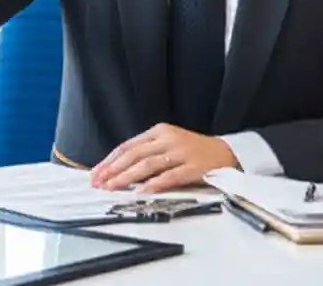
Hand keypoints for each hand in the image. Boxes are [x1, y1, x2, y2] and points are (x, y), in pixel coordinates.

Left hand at [88, 123, 239, 193]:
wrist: (227, 153)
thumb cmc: (192, 151)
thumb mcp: (168, 144)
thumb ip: (146, 153)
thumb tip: (117, 170)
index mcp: (159, 131)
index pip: (128, 146)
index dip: (110, 160)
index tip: (95, 173)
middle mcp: (168, 139)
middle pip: (134, 154)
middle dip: (113, 169)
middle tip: (98, 182)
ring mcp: (181, 152)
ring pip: (148, 165)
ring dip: (127, 177)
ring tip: (112, 187)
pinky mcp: (194, 167)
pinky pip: (170, 176)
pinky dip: (153, 184)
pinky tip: (140, 192)